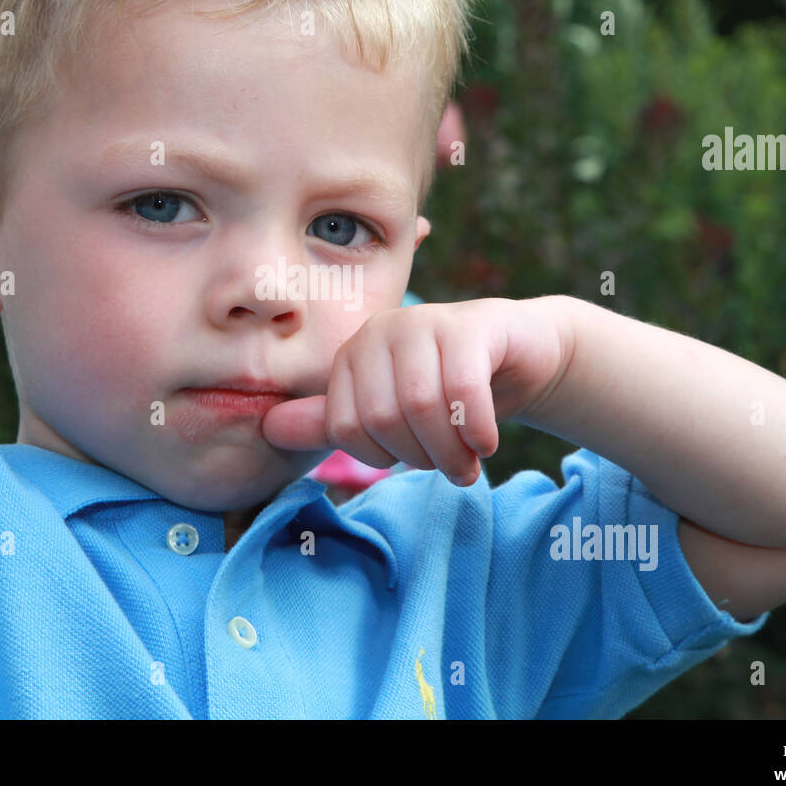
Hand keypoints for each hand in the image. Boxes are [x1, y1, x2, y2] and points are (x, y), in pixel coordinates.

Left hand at [262, 298, 573, 486]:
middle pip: (381, 419)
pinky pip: (463, 390)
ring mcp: (425, 322)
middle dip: (420, 457)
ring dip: (451, 451)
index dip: (380, 458)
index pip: (344, 428)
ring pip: (421, 407)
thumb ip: (329, 421)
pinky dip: (478, 430)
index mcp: (351, 354)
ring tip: (470, 458)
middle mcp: (381, 331)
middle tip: (449, 463)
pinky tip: (488, 442)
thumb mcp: (385, 408)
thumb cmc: (446, 390)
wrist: (518, 355)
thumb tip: (266, 427)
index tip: (411, 458)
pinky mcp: (472, 327)